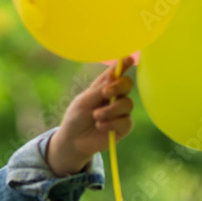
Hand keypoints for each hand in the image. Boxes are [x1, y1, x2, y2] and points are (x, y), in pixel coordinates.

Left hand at [46, 56, 135, 175]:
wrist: (73, 141)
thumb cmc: (76, 118)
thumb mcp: (84, 101)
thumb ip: (99, 90)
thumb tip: (114, 75)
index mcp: (104, 86)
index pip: (117, 72)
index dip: (124, 64)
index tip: (128, 59)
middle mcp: (115, 97)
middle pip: (127, 84)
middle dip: (118, 87)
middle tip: (105, 93)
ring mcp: (120, 112)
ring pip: (127, 104)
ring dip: (110, 110)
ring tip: (96, 117)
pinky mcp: (123, 127)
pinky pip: (126, 121)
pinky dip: (112, 124)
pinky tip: (100, 126)